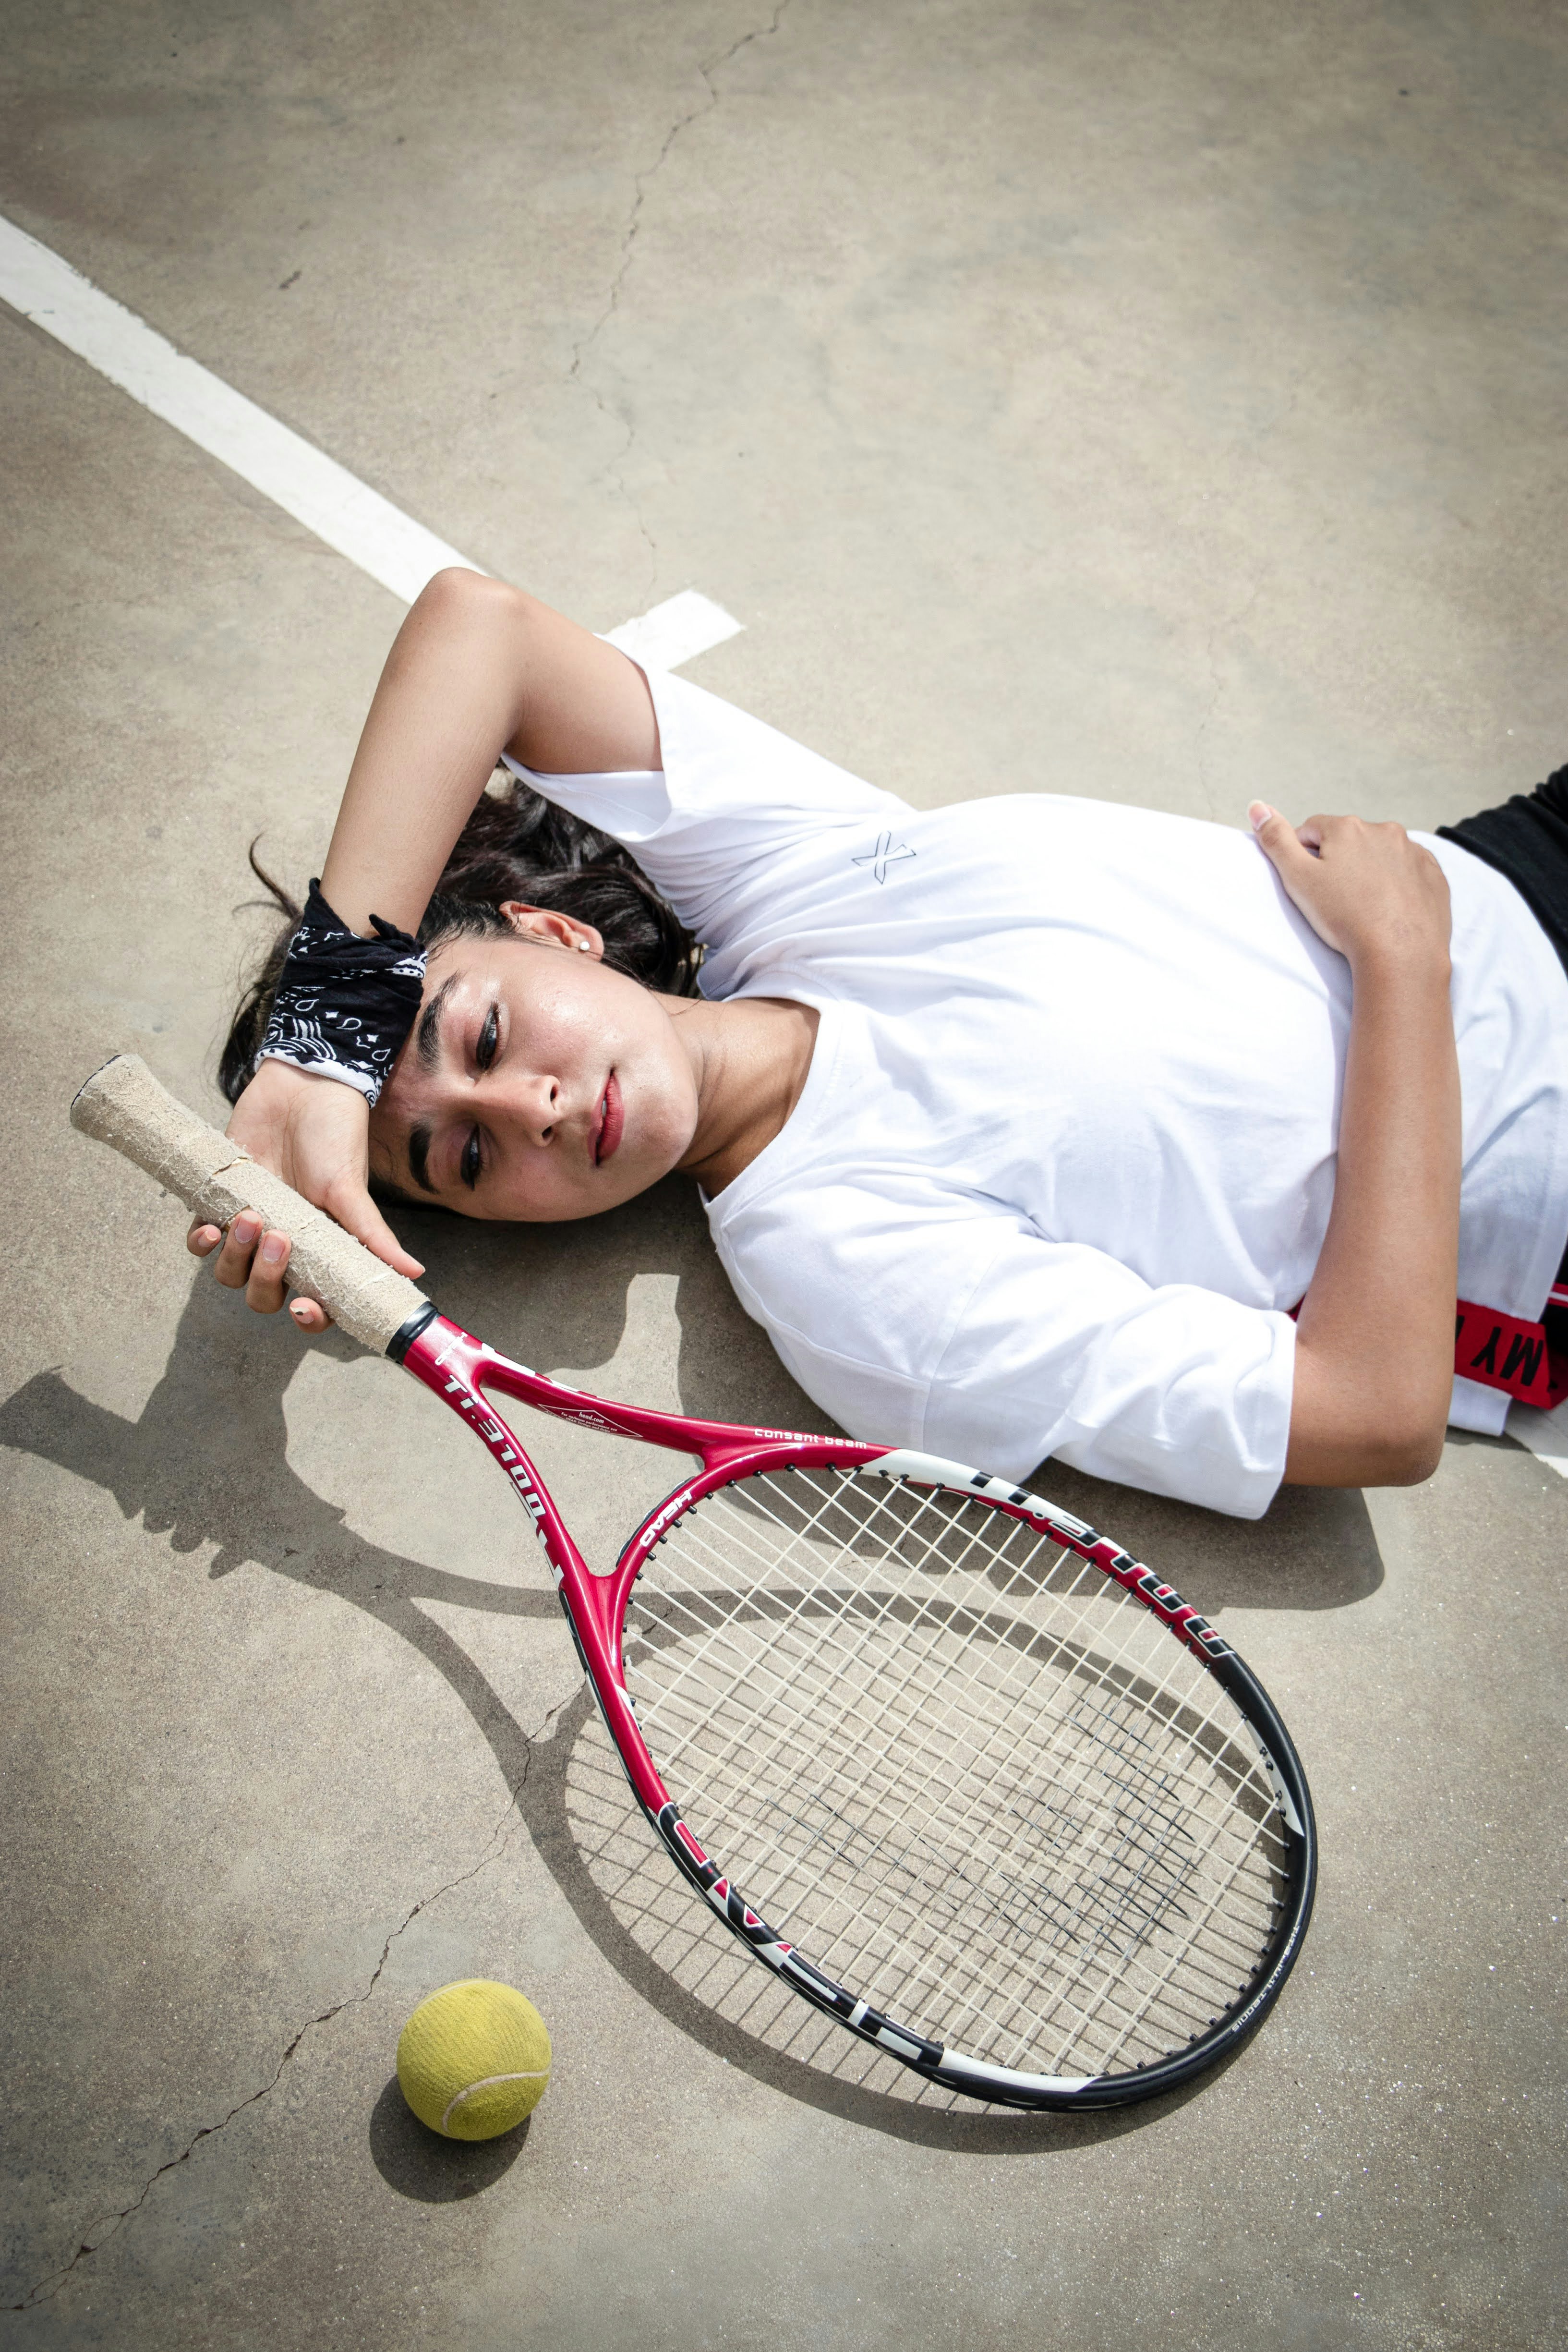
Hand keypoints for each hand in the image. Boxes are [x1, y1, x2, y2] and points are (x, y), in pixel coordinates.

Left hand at [186, 1058, 423, 1332]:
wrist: (299, 1088)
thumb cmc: (334, 1137)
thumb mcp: (351, 1189)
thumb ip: (372, 1235)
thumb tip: (414, 1274)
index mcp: (321, 1251)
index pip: (314, 1304)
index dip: (308, 1318)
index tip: (304, 1306)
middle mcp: (285, 1248)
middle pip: (265, 1296)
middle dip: (267, 1279)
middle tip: (280, 1239)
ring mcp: (251, 1228)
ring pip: (229, 1274)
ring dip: (236, 1257)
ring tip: (251, 1218)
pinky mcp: (220, 1202)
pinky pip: (200, 1241)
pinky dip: (202, 1241)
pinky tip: (212, 1225)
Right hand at [1247, 804, 1450, 974]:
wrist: (1400, 953)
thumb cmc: (1346, 918)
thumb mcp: (1298, 879)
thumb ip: (1276, 840)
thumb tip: (1257, 806)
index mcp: (1348, 828)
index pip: (1313, 831)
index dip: (1305, 858)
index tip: (1311, 885)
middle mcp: (1384, 830)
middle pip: (1349, 841)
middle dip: (1339, 863)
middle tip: (1336, 900)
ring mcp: (1413, 852)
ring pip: (1380, 855)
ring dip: (1369, 871)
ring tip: (1364, 906)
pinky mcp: (1433, 874)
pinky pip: (1408, 871)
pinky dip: (1397, 884)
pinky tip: (1389, 908)